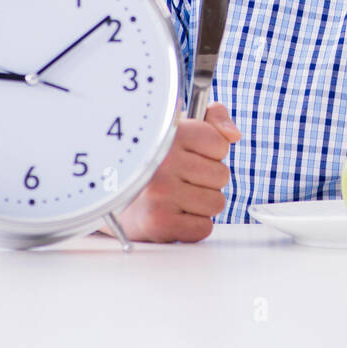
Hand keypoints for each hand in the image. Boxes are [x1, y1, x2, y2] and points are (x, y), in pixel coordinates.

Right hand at [97, 101, 241, 243]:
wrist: (112, 200)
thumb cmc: (155, 164)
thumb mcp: (180, 130)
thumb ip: (213, 119)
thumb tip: (234, 135)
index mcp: (168, 134)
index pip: (220, 144)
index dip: (211, 153)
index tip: (190, 156)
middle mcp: (163, 161)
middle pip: (221, 175)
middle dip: (206, 180)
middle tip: (180, 180)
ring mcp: (160, 192)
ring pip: (216, 203)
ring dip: (201, 204)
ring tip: (176, 198)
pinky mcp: (159, 222)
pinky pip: (204, 228)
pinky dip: (192, 226)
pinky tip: (173, 215)